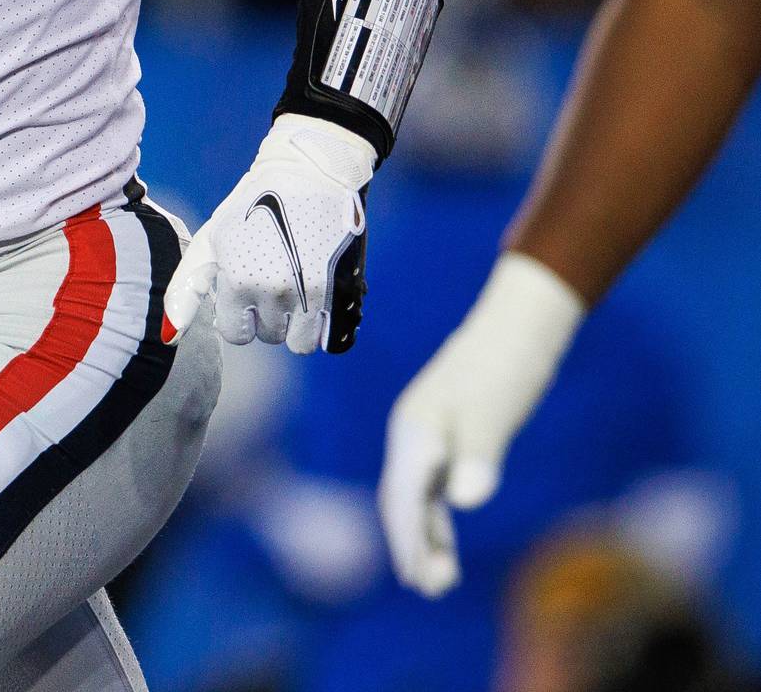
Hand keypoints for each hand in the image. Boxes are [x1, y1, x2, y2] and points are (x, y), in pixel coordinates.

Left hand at [164, 114, 374, 353]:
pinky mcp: (341, 289)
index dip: (237, 316)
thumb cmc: (249, 207)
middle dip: (266, 316)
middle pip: (268, 337)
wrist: (307, 175)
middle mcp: (274, 290)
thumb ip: (185, 289)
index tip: (243, 294)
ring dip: (294, 325)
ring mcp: (311, 292)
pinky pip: (329, 339)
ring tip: (292, 291)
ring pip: (299, 343)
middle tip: (270, 281)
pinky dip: (320, 327)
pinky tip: (314, 301)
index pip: (235, 333)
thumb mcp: (210, 242)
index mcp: (238, 280)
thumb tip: (168, 336)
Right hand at [380, 252, 585, 595]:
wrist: (517, 329)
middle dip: (411, 547)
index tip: (418, 576)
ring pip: (414, 501)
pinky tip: (447, 549)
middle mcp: (411, 437)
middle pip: (401, 501)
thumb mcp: (495, 412)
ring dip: (423, 541)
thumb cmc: (506, 367)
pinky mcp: (445, 444)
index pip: (404, 494)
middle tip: (431, 590)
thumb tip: (467, 501)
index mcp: (414, 429)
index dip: (408, 538)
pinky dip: (436, 523)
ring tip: (440, 583)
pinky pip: (431, 493)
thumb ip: (479, 456)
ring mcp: (425, 440)